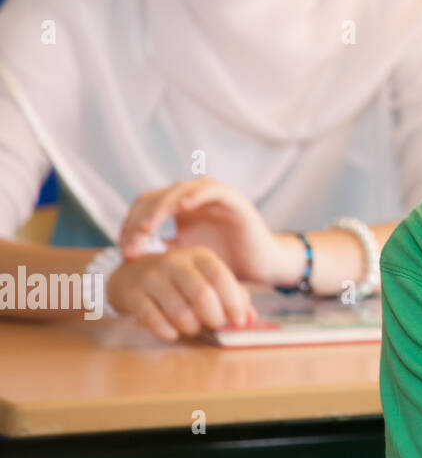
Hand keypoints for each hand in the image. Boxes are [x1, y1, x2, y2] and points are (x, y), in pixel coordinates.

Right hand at [106, 246, 257, 341]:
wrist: (131, 274)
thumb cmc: (179, 280)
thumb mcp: (206, 279)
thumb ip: (232, 296)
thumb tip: (252, 320)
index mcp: (199, 255)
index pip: (221, 278)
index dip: (234, 303)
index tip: (239, 322)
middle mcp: (175, 261)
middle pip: (202, 295)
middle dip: (214, 318)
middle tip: (216, 326)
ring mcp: (152, 277)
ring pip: (179, 311)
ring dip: (191, 327)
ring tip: (193, 328)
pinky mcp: (133, 294)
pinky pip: (153, 319)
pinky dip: (168, 332)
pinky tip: (173, 333)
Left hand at [118, 177, 297, 284]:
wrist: (262, 268)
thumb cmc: (226, 264)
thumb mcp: (187, 259)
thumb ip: (164, 252)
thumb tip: (129, 259)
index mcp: (180, 211)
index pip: (146, 208)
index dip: (130, 226)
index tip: (123, 251)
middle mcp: (194, 199)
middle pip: (156, 198)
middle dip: (139, 219)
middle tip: (130, 243)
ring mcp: (213, 197)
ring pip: (178, 191)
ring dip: (159, 207)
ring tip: (146, 228)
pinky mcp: (232, 199)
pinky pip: (210, 190)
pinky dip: (195, 194)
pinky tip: (182, 206)